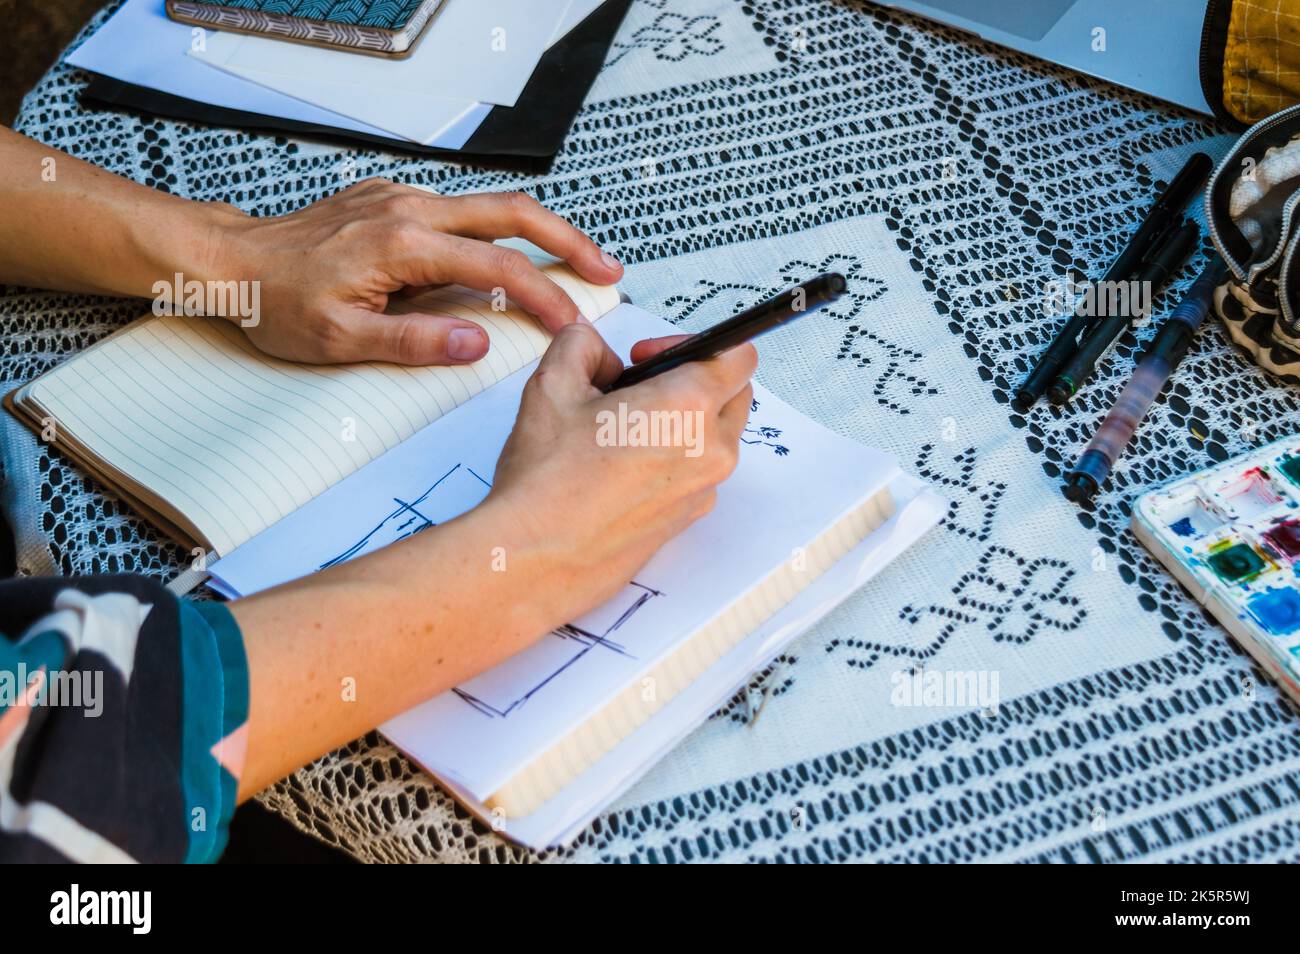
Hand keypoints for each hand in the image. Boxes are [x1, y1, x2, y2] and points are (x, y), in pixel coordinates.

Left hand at [216, 178, 621, 364]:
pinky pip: (460, 211)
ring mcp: (402, 199)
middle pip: (513, 212)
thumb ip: (416, 341)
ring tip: (573, 264)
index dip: (546, 296)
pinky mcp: (393, 200)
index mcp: (404, 243)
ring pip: (490, 206)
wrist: (231, 262)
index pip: (499, 267)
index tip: (574, 324)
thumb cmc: (278, 302)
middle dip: (569, 240)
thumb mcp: (342, 339)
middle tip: (606, 270)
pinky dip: (498, 231)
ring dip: (538, 233)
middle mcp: (410, 209)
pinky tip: (510, 256)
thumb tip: (477, 340)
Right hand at [482, 325, 756, 625]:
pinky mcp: (687, 520)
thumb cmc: (547, 480)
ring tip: (624, 429)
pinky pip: (697, 475)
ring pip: (715, 438)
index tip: (653, 356)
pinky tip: (622, 468)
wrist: (534, 558)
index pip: (739, 356)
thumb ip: (581, 345)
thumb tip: (594, 346)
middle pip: (734, 396)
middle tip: (639, 388)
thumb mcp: (553, 385)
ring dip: (683, 423)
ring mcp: (703, 490)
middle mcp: (709, 450)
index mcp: (687, 406)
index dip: (697, 344)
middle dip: (696, 381)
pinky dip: (673, 461)